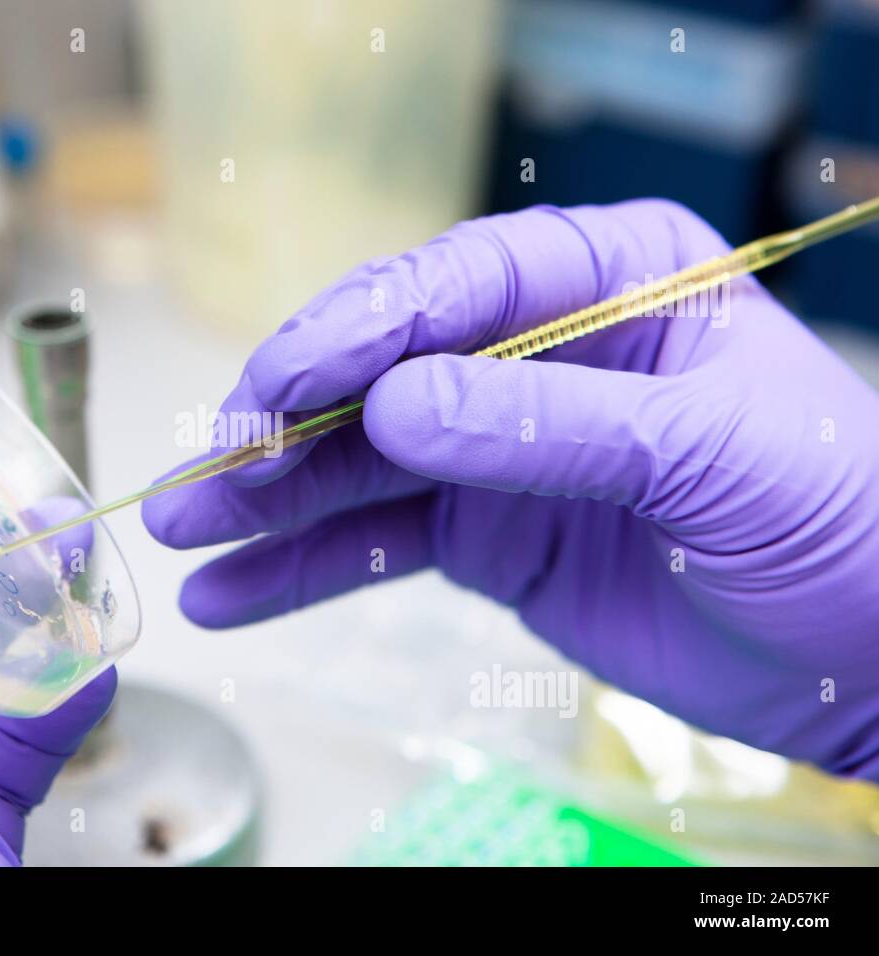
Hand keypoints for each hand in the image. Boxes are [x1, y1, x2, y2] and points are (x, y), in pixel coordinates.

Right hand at [143, 200, 878, 779]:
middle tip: (211, 466)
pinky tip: (231, 592)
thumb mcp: (712, 451)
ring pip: (359, 462)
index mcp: (611, 283)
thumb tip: (398, 407)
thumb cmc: (843, 517)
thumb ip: (553, 424)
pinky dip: (302, 568)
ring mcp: (501, 449)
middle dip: (288, 417)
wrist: (877, 659)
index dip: (359, 328)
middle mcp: (538, 354)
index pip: (458, 284)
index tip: (282, 380)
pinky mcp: (486, 536)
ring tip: (181, 528)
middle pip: (382, 370)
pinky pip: (378, 542)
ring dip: (267, 498)